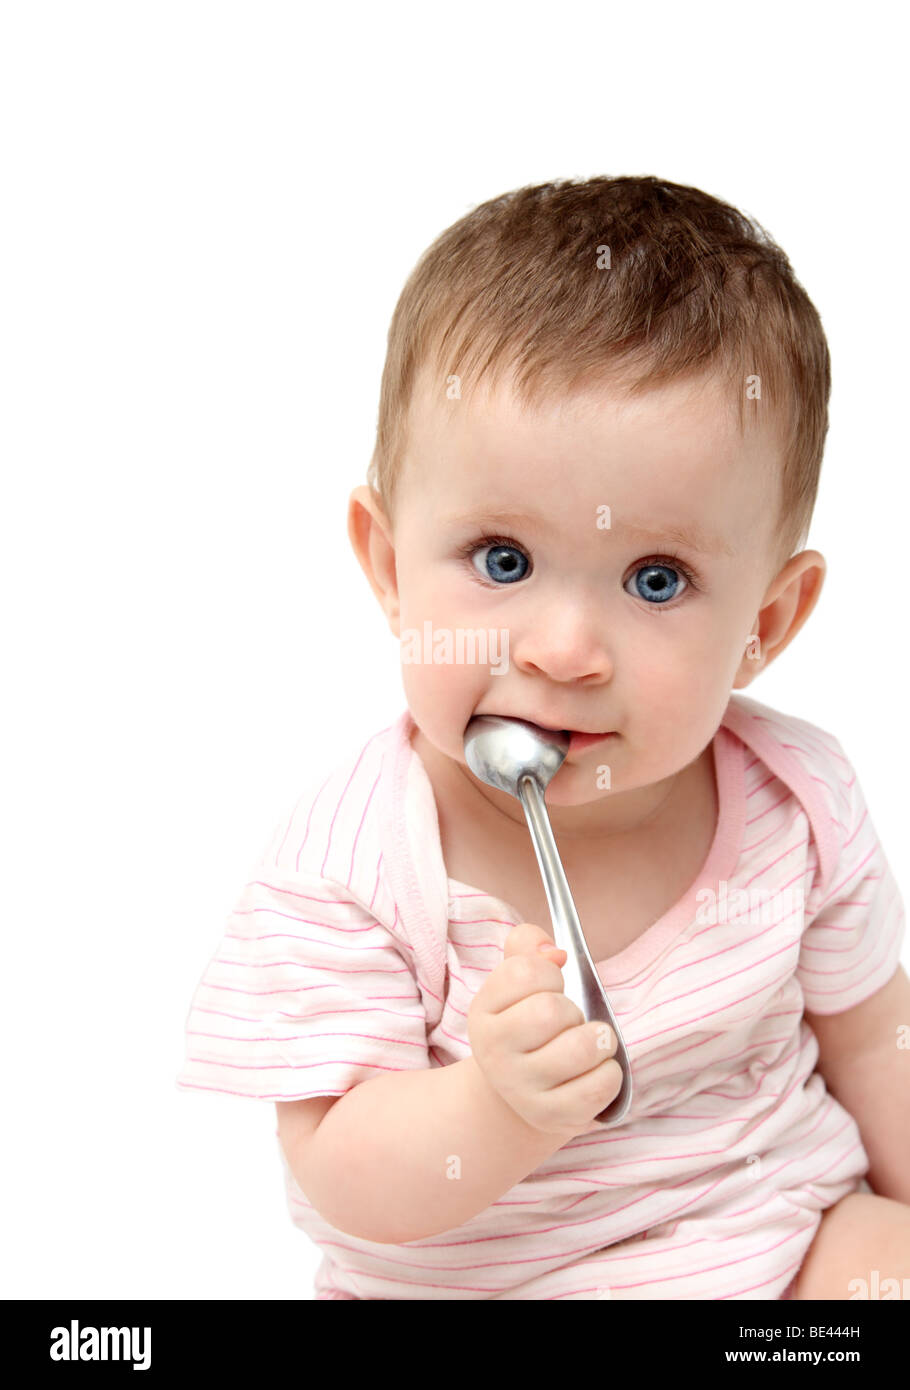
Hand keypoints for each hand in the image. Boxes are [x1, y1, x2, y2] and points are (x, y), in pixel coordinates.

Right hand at [467, 921, 621, 1137]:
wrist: (521, 1091)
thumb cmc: (530, 1023)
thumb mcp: (519, 980)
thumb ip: (528, 945)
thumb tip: (555, 953)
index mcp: (483, 1011)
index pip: (525, 970)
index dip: (550, 972)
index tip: (550, 986)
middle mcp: (493, 1052)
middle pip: (552, 1010)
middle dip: (573, 1010)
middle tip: (568, 1022)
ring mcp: (520, 1089)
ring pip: (581, 1048)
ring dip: (599, 1040)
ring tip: (590, 1044)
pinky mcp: (551, 1117)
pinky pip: (600, 1085)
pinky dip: (610, 1072)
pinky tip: (595, 1071)